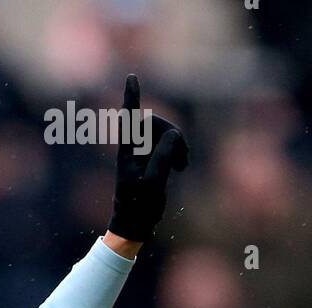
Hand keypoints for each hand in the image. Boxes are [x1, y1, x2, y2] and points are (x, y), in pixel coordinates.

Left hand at [107, 74, 188, 242]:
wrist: (134, 226)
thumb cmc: (139, 207)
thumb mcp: (153, 182)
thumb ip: (163, 155)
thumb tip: (173, 133)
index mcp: (128, 153)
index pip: (130, 119)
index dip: (132, 97)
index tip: (131, 77)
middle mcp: (133, 149)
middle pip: (155, 124)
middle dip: (172, 134)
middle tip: (183, 158)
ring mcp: (143, 154)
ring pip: (165, 134)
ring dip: (178, 146)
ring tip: (184, 166)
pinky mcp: (152, 160)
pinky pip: (169, 145)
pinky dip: (179, 152)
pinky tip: (182, 167)